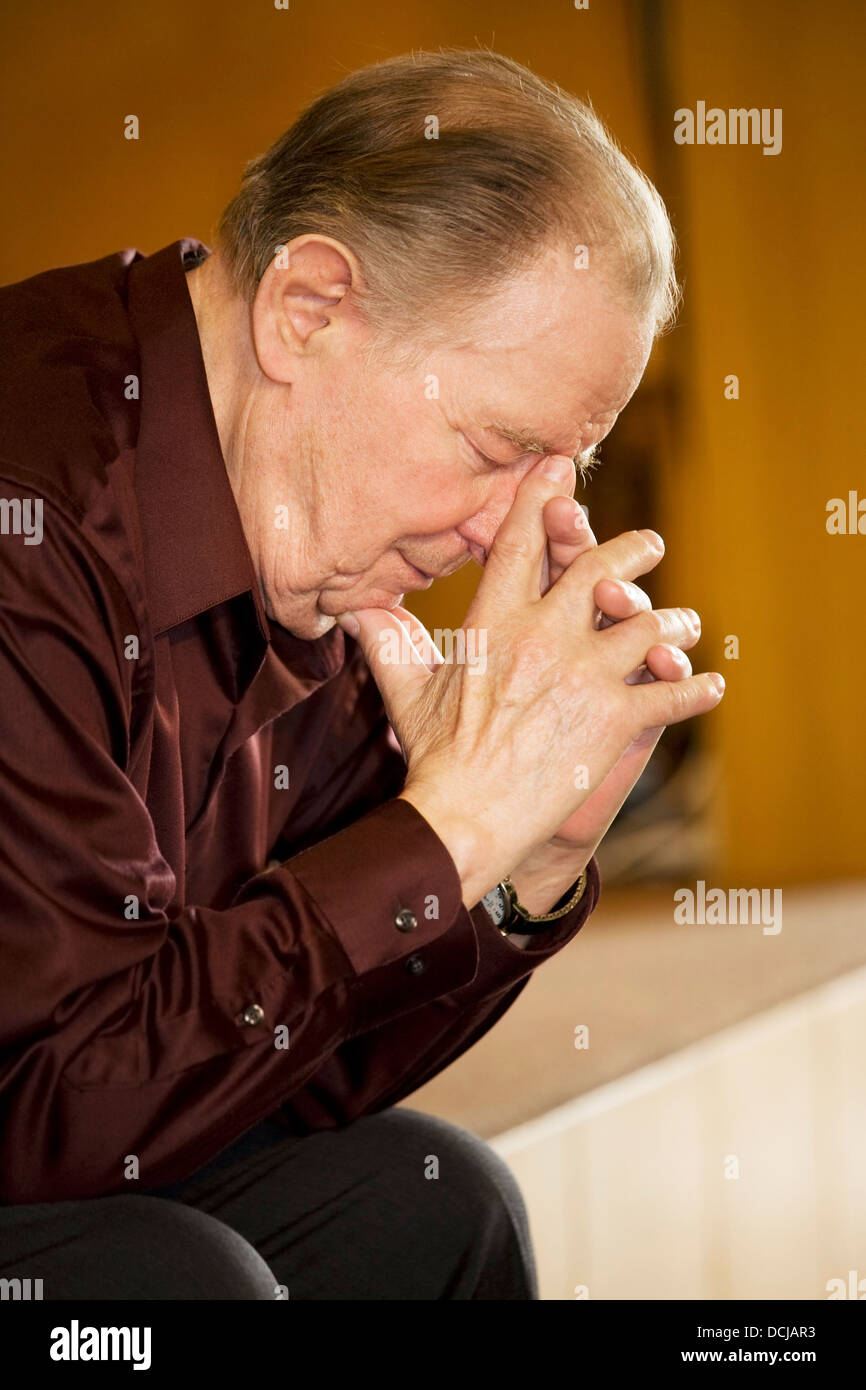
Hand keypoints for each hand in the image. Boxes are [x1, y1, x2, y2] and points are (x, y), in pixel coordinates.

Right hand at [337, 454, 723, 908]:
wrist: (467, 816)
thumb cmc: (436, 756)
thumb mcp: (407, 691)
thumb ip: (386, 642)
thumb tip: (350, 610)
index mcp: (496, 623)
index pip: (520, 543)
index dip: (542, 498)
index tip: (562, 471)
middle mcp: (545, 637)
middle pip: (601, 569)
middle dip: (632, 550)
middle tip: (649, 546)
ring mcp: (585, 676)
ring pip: (650, 625)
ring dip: (674, 624)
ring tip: (686, 626)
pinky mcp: (615, 718)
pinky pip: (672, 693)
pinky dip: (697, 689)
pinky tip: (712, 685)